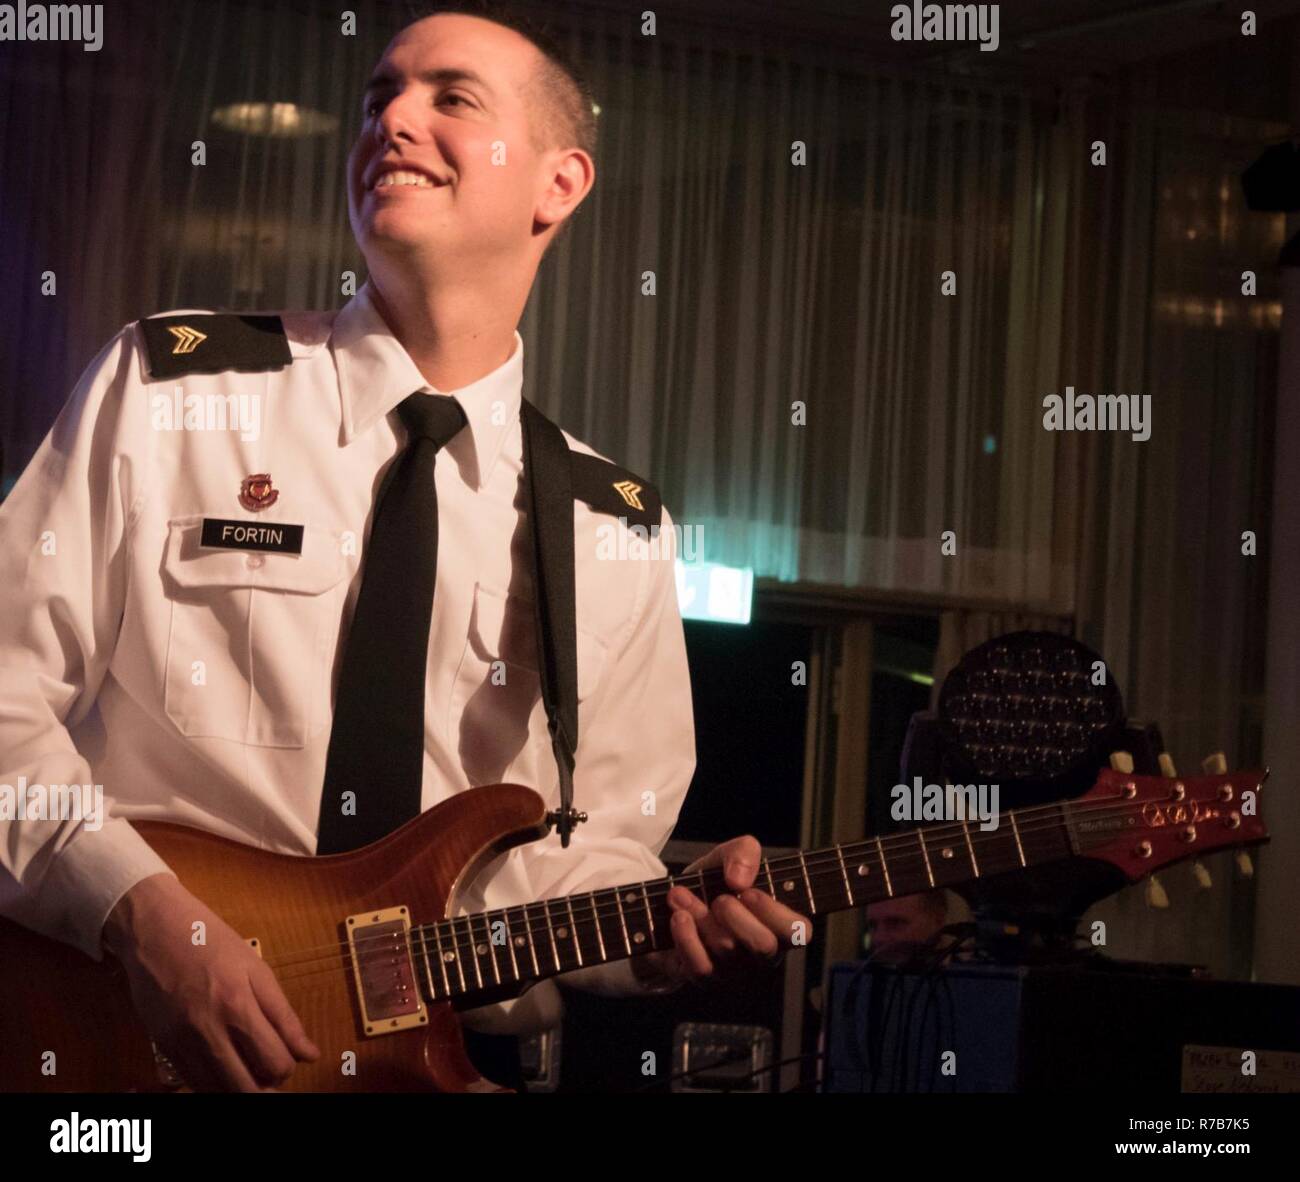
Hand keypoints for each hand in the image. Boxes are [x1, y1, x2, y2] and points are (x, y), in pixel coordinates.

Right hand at [103, 873, 319, 1091]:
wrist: (155, 931)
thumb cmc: (211, 943)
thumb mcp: (257, 970)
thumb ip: (284, 1017)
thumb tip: (310, 1054)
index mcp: (239, 1006)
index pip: (275, 1063)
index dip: (289, 1067)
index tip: (289, 1057)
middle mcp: (208, 1031)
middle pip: (246, 1089)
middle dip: (266, 1086)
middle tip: (270, 1070)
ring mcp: (182, 1043)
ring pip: (218, 1092)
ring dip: (239, 1087)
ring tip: (249, 1069)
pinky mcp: (163, 1048)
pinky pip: (193, 1084)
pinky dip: (214, 1083)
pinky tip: (224, 1066)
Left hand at [635, 836, 812, 987]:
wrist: (675, 904)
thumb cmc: (715, 882)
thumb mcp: (730, 856)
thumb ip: (744, 852)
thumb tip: (739, 879)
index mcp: (779, 926)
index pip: (800, 931)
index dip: (775, 912)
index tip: (749, 892)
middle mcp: (762, 955)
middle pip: (763, 945)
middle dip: (735, 915)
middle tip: (719, 899)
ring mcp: (735, 971)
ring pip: (726, 950)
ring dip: (700, 916)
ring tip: (680, 895)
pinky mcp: (706, 979)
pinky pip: (701, 967)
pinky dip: (686, 937)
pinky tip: (678, 917)